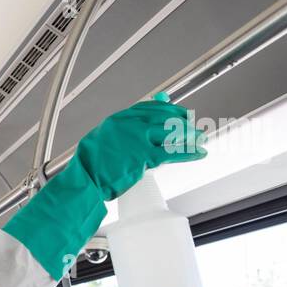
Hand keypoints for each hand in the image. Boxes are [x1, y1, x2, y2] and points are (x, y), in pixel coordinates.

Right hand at [74, 93, 206, 200]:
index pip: (149, 108)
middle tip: (194, 125)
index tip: (179, 112)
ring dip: (191, 136)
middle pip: (165, 117)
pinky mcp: (144, 156)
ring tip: (202, 138)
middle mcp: (130, 124)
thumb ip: (121, 129)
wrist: (85, 179)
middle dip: (183, 121)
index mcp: (119, 118)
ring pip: (173, 133)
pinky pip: (173, 152)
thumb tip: (137, 124)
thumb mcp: (101, 138)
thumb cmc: (89, 164)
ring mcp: (138, 139)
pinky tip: (198, 153)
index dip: (168, 109)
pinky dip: (189, 152)